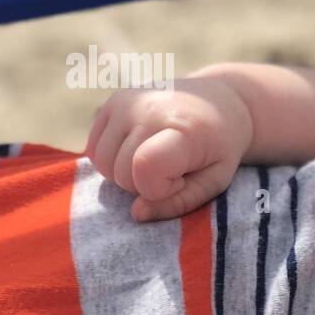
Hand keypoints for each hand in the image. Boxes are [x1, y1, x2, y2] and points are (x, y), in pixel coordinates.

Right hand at [83, 74, 254, 221]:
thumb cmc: (219, 149)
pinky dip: (113, 160)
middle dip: (143, 186)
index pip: (145, 168)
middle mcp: (149, 109)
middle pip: (121, 173)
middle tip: (173, 170)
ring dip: (125, 174)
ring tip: (156, 160)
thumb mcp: (214, 181)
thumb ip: (179, 203)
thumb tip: (136, 213)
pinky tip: (139, 149)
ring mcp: (126, 102)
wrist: (221, 102)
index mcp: (183, 128)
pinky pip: (94, 149)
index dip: (159, 190)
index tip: (181, 181)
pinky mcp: (112, 101)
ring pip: (102, 163)